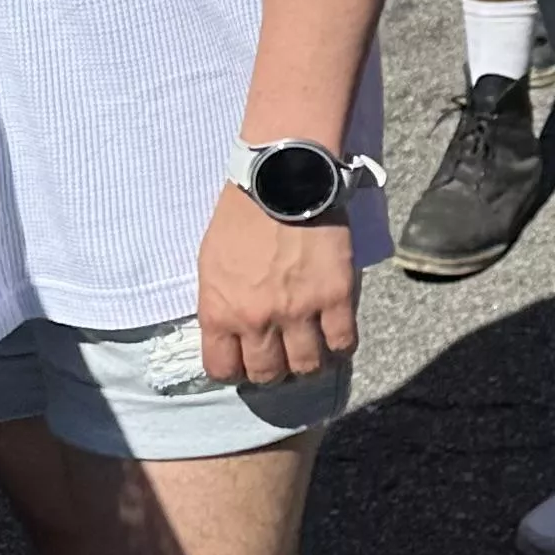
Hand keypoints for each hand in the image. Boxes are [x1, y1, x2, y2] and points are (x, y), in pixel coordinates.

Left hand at [198, 186, 357, 385]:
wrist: (282, 180)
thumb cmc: (241, 216)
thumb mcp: (211, 265)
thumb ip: (220, 303)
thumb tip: (231, 331)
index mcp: (219, 312)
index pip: (223, 370)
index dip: (237, 372)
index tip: (247, 363)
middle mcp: (256, 320)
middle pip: (267, 374)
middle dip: (275, 372)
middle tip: (283, 357)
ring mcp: (299, 311)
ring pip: (307, 366)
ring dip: (309, 364)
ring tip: (314, 351)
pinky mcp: (336, 296)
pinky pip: (343, 343)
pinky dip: (342, 347)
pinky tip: (338, 337)